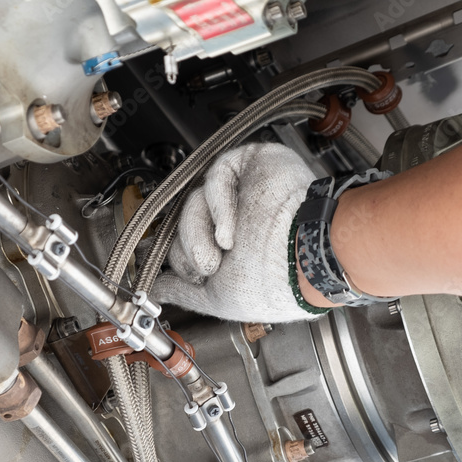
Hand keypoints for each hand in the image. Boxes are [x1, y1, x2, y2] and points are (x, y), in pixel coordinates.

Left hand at [153, 143, 334, 322]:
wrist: (306, 258)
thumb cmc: (273, 283)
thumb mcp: (218, 298)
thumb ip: (183, 291)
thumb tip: (155, 290)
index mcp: (230, 251)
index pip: (184, 247)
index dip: (182, 260)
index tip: (189, 273)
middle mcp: (235, 222)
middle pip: (183, 224)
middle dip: (190, 249)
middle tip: (211, 265)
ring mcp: (243, 193)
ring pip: (193, 201)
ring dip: (199, 230)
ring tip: (224, 248)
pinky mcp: (252, 164)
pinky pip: (215, 175)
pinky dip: (217, 203)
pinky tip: (230, 228)